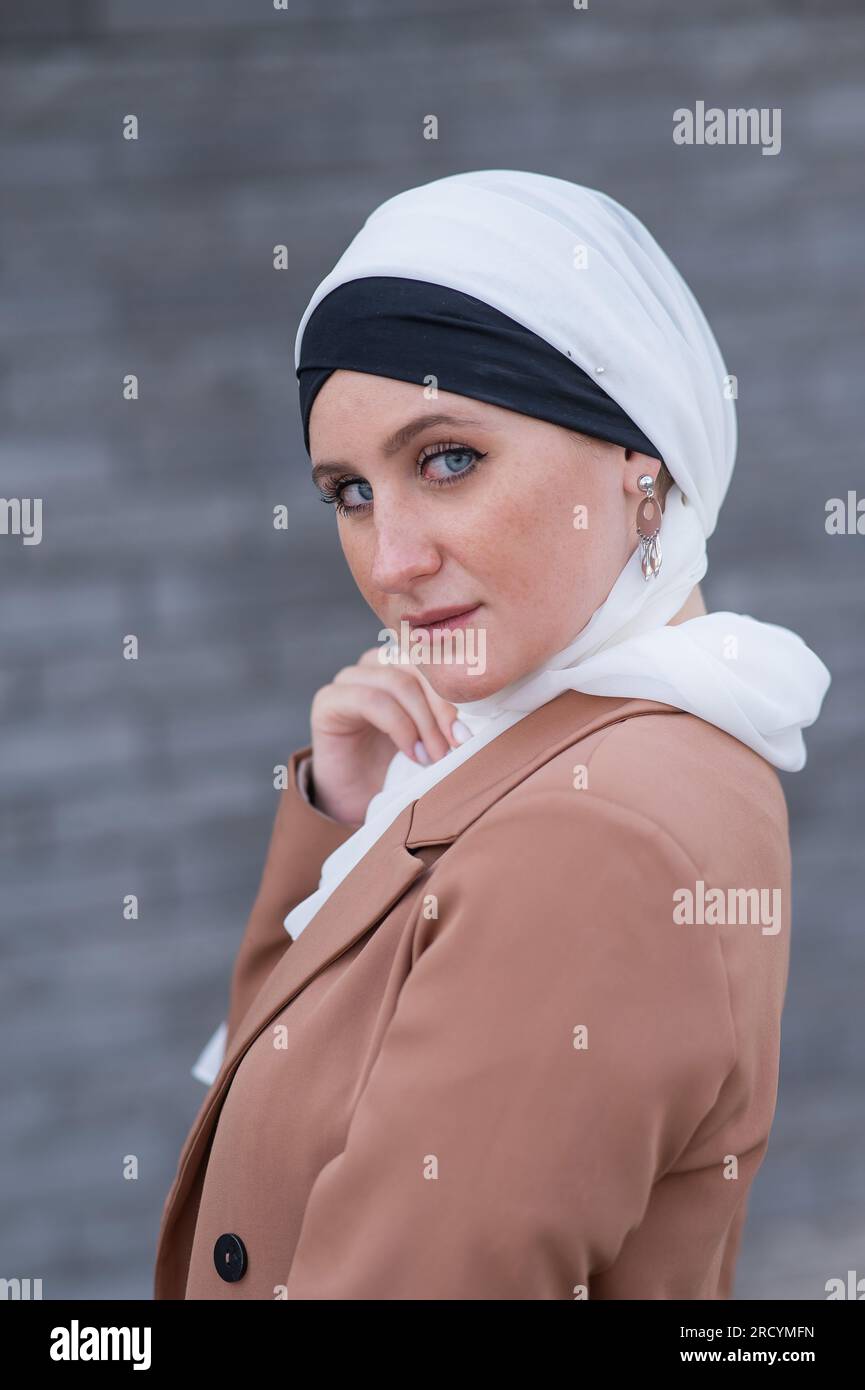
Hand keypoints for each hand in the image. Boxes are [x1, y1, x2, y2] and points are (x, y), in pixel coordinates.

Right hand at [308, 647, 465, 822]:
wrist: (353, 799)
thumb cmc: (397, 767)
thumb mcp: (433, 739)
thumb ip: (450, 720)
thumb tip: (483, 719)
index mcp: (403, 666)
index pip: (436, 658)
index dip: (458, 690)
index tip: (471, 730)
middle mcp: (376, 665)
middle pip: (419, 666)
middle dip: (443, 706)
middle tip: (457, 743)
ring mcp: (350, 680)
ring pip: (398, 682)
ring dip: (423, 721)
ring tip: (436, 755)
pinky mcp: (329, 700)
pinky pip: (370, 700)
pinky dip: (399, 727)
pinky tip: (412, 753)